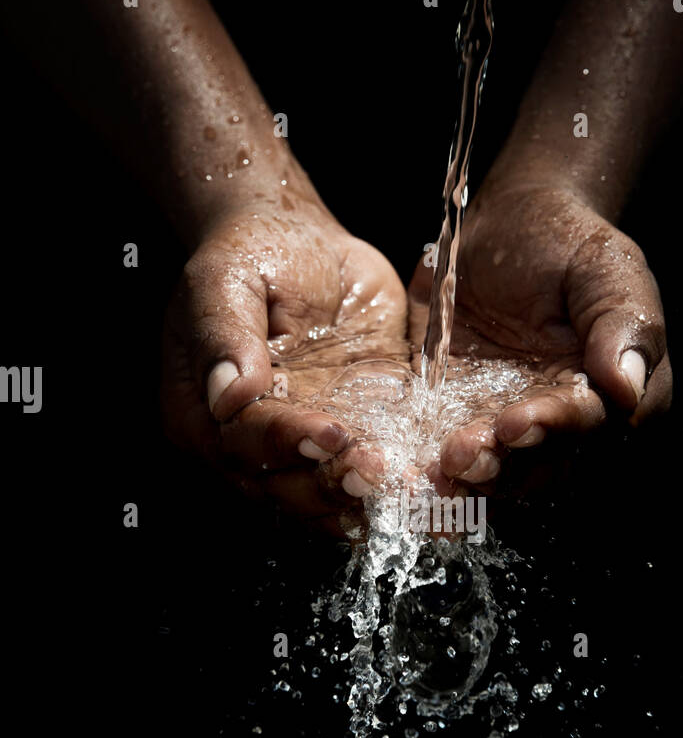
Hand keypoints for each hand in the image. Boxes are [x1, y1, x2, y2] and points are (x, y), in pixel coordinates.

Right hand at [162, 194, 408, 532]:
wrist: (300, 241)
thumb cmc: (252, 254)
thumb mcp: (225, 281)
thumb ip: (224, 336)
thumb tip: (228, 394)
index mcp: (204, 411)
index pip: (242, 442)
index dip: (285, 444)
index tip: (329, 434)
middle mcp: (251, 440)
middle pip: (283, 485)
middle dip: (331, 484)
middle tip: (376, 472)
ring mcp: (304, 440)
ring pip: (326, 490)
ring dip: (365, 496)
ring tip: (404, 486)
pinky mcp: (352, 431)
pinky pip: (368, 468)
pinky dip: (394, 484)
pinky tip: (423, 485)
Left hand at [408, 179, 671, 485]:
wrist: (506, 226)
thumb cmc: (566, 240)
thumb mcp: (604, 265)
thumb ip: (624, 321)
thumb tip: (628, 387)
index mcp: (610, 391)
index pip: (587, 424)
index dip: (551, 428)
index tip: (513, 423)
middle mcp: (563, 420)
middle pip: (539, 464)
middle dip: (500, 466)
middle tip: (461, 455)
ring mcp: (509, 424)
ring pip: (496, 471)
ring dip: (465, 476)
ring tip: (435, 468)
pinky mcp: (459, 419)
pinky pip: (446, 453)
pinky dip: (429, 465)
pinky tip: (408, 467)